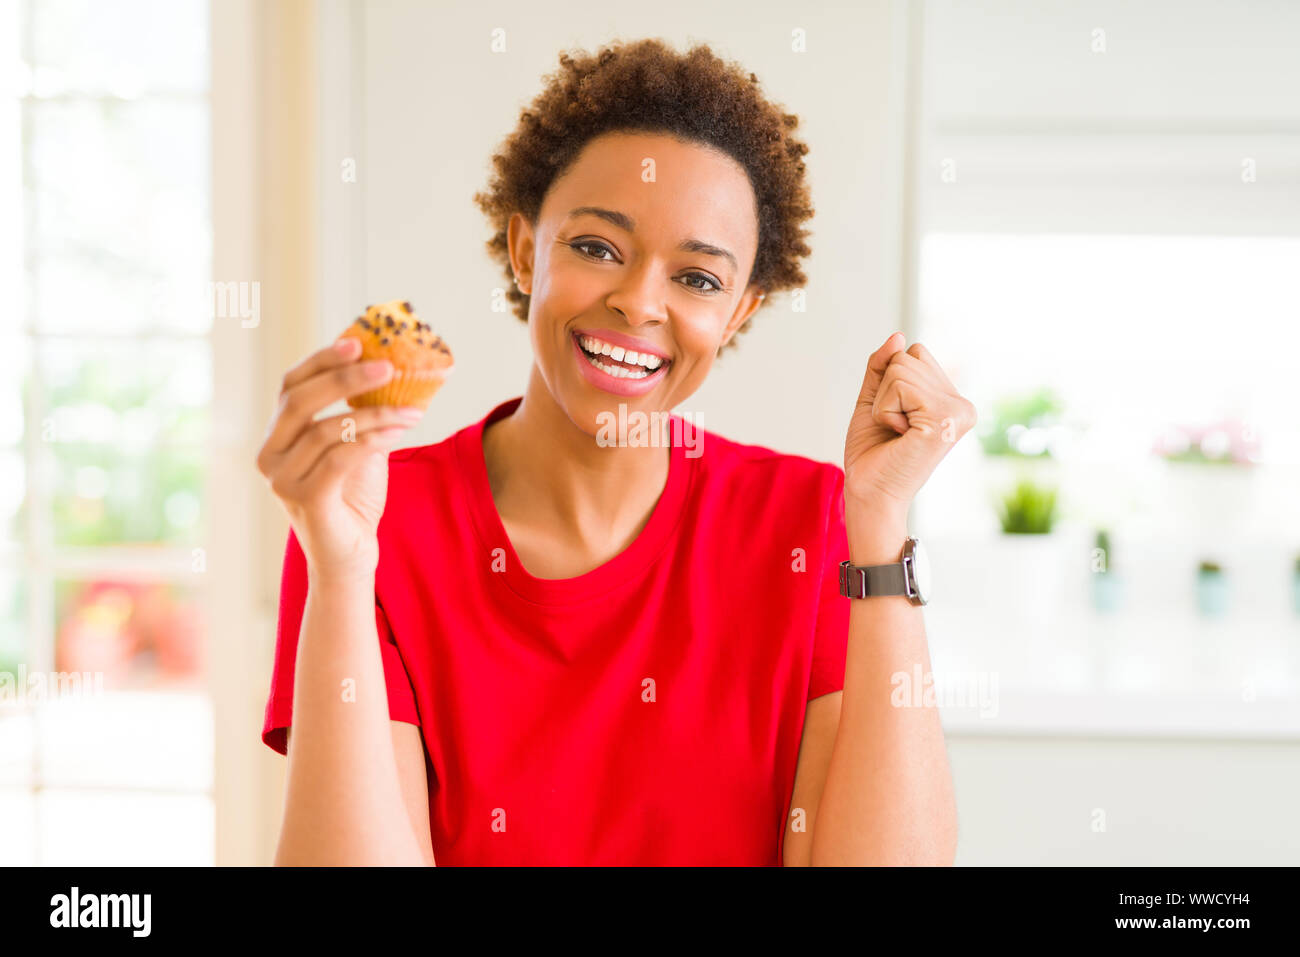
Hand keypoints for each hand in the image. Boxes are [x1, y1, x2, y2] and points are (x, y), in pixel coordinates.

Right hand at [255, 337, 425, 582]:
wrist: (348, 556)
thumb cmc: (352, 498)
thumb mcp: (357, 446)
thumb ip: (360, 413)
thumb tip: (389, 369)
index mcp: (277, 436)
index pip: (291, 385)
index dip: (321, 360)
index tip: (356, 342)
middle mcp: (269, 455)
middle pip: (301, 400)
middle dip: (346, 378)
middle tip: (388, 367)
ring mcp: (282, 479)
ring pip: (327, 429)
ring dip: (375, 415)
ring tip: (411, 412)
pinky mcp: (305, 499)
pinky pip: (340, 457)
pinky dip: (371, 440)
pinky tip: (396, 434)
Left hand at [844, 331, 976, 516]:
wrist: (870, 493)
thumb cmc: (872, 453)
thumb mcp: (874, 399)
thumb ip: (883, 367)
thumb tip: (899, 336)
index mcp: (952, 399)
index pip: (915, 352)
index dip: (890, 382)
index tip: (897, 418)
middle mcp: (963, 404)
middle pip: (908, 356)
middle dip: (886, 391)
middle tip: (894, 428)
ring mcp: (958, 411)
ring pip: (901, 368)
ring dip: (884, 403)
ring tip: (897, 433)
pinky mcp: (945, 419)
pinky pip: (899, 385)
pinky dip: (885, 410)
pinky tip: (900, 436)